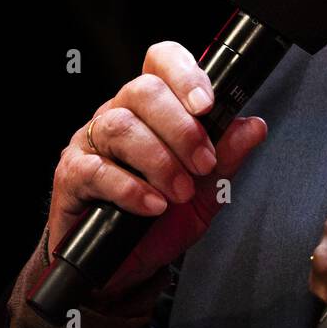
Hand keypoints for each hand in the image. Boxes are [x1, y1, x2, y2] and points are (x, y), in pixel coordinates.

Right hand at [45, 41, 268, 295]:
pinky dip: (132, 189)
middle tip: (204, 164)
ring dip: (160, 161)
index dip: (185, 74)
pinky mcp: (72, 175)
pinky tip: (153, 205)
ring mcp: (91, 142)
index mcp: (153, 106)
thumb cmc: (163, 218)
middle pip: (143, 91)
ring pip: (120, 126)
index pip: (162, 61)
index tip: (207, 105)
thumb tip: (255, 126)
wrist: (125, 266)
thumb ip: (228, 155)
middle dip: (182, 129)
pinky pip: (97, 170)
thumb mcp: (207, 188)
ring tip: (180, 192)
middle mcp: (119, 113)